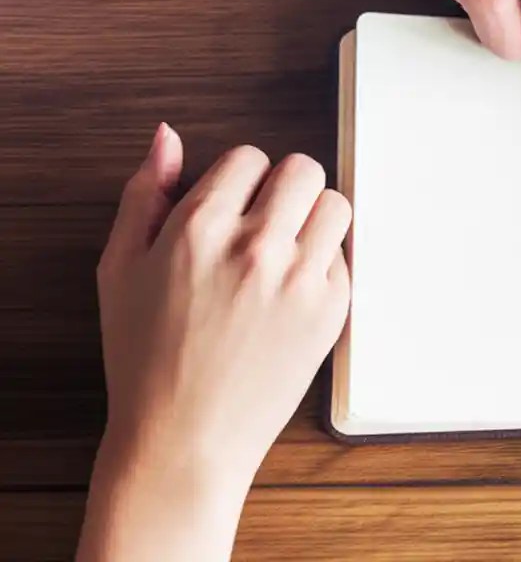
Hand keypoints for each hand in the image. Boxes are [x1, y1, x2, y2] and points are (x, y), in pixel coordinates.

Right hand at [78, 125, 351, 561]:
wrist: (184, 437)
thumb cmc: (145, 357)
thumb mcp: (120, 268)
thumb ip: (145, 194)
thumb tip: (168, 137)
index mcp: (199, 227)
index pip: (249, 157)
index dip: (241, 179)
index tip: (233, 206)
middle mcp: (255, 246)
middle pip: (303, 170)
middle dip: (285, 187)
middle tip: (267, 221)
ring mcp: (300, 279)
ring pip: (336, 205)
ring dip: (315, 218)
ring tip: (289, 249)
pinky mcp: (331, 311)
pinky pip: (345, 257)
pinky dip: (325, 264)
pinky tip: (294, 291)